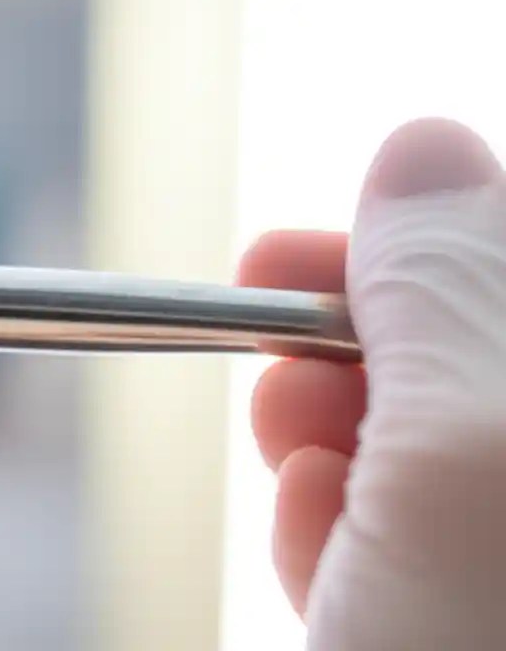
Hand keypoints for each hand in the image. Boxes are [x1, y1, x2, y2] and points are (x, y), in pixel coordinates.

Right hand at [239, 118, 505, 647]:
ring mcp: (494, 544)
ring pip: (408, 436)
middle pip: (451, 344)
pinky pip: (390, 529)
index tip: (280, 259)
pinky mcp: (450, 607)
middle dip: (348, 343)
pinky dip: (329, 524)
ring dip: (323, 435)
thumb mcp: (461, 461)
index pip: (504, 259)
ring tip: (295, 469)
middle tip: (271, 356)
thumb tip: (423, 149)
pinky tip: (314, 546)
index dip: (408, 239)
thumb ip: (447, 294)